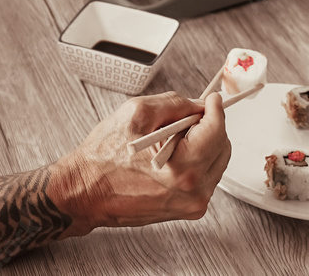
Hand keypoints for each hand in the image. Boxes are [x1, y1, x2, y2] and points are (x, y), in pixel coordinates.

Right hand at [50, 92, 230, 236]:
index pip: (216, 130)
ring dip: (202, 143)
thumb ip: (175, 104)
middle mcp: (193, 190)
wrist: (86, 191)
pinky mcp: (189, 209)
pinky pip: (205, 176)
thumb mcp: (137, 113)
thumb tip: (200, 104)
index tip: (212, 98)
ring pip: (216, 161)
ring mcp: (193, 203)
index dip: (215, 108)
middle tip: (186, 116)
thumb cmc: (104, 157)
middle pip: (222, 146)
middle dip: (209, 125)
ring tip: (171, 138)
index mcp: (183, 167)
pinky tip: (171, 154)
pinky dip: (196, 160)